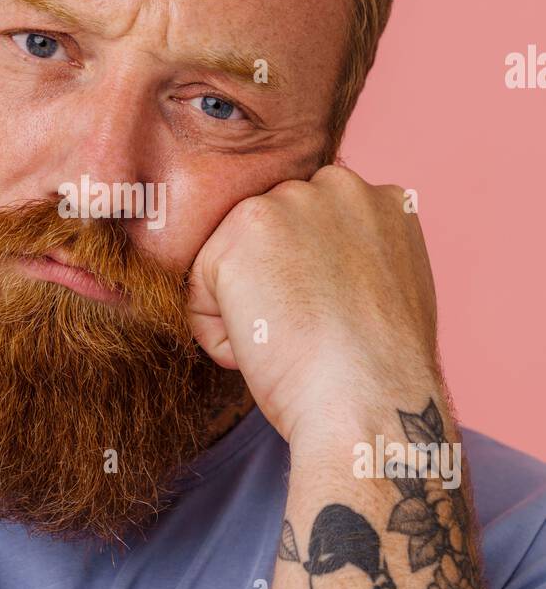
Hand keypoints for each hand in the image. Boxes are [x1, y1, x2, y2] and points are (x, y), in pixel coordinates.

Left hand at [187, 166, 440, 448]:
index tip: (327, 322)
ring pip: (234, 259)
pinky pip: (200, 287)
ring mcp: (290, 203)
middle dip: (273, 285)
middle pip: (270, 235)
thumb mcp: (388, 293)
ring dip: (246, 307)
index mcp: (383, 202)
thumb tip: (320, 269)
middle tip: (307, 335)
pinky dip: (217, 331)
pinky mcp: (243, 230)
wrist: (368, 402)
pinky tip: (263, 349)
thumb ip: (358, 258)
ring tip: (290, 343)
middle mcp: (338, 186)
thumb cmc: (379, 375)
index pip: (315, 228)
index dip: (310, 284)